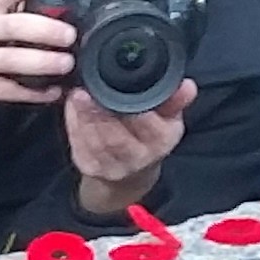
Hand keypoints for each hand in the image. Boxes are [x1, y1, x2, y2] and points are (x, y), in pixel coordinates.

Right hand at [0, 0, 79, 110]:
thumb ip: (13, 8)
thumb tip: (62, 2)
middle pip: (12, 26)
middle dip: (45, 29)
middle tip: (70, 35)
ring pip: (10, 60)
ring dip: (42, 62)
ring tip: (66, 64)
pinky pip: (7, 91)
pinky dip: (33, 93)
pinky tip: (53, 92)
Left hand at [64, 77, 192, 212]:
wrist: (131, 174)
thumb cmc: (150, 137)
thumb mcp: (169, 119)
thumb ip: (175, 101)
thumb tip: (187, 85)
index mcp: (161, 141)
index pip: (146, 125)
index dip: (132, 110)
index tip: (117, 89)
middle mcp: (137, 157)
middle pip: (115, 136)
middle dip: (99, 114)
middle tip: (86, 92)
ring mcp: (111, 166)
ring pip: (95, 141)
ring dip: (83, 117)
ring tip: (78, 96)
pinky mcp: (90, 167)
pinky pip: (79, 144)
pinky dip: (74, 123)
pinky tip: (72, 106)